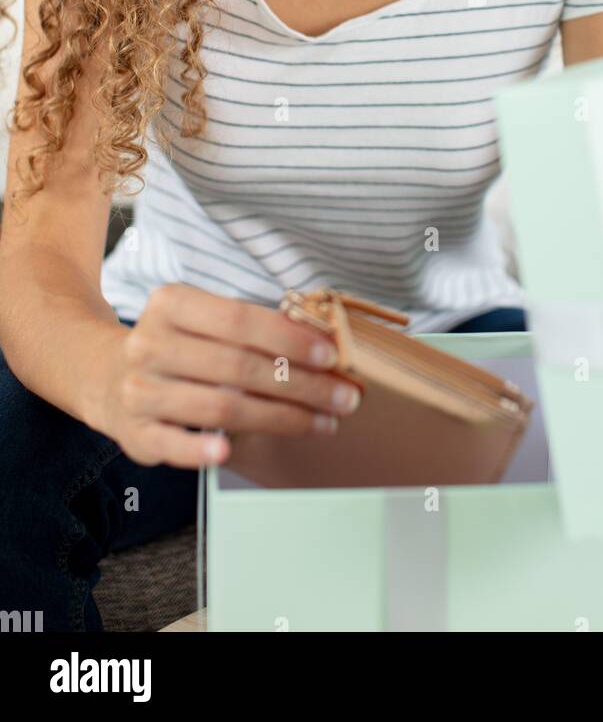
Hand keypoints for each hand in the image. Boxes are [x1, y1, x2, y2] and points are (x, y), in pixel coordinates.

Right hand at [97, 283, 361, 468]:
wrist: (106, 376)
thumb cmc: (177, 345)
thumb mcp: (202, 319)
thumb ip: (251, 328)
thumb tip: (322, 347)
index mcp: (172, 304)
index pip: (240, 320)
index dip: (290, 338)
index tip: (331, 355)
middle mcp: (151, 344)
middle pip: (239, 366)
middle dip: (301, 384)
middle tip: (343, 396)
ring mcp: (140, 390)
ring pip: (220, 406)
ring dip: (280, 418)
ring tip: (322, 422)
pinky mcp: (135, 433)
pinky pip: (174, 443)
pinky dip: (202, 449)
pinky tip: (230, 451)